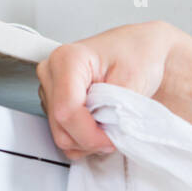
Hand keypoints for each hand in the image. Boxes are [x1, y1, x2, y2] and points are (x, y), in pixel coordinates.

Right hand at [36, 20, 176, 159]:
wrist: (141, 49)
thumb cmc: (138, 54)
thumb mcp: (135, 79)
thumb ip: (117, 109)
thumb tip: (109, 133)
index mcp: (67, 60)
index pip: (67, 112)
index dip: (91, 135)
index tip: (112, 140)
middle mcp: (52, 73)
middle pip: (60, 128)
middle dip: (91, 140)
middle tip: (116, 134)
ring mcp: (50, 89)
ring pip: (61, 135)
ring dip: (89, 141)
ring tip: (110, 126)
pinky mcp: (56, 102)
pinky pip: (66, 133)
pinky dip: (85, 138)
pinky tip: (101, 126)